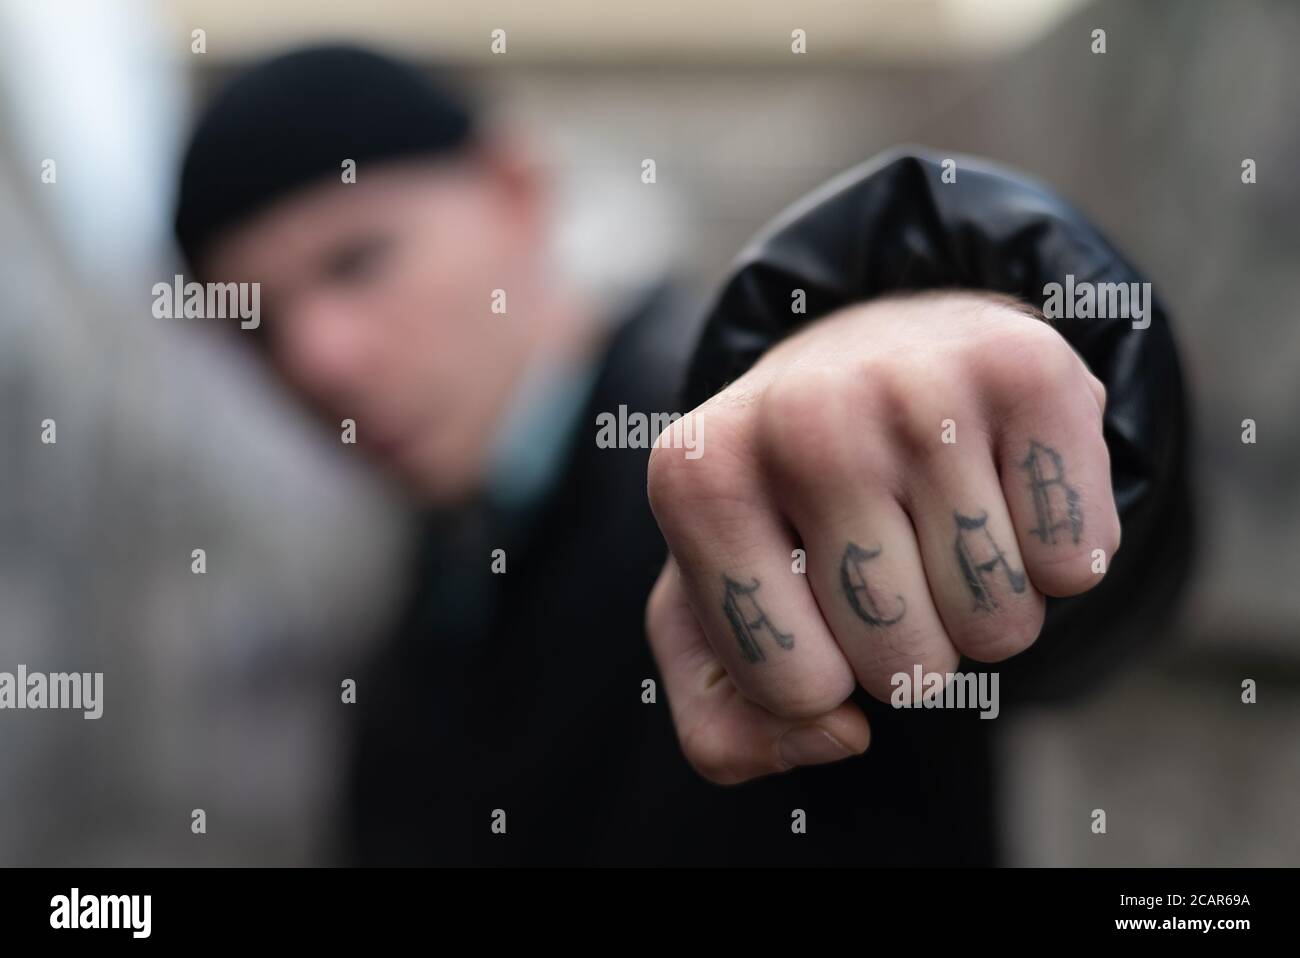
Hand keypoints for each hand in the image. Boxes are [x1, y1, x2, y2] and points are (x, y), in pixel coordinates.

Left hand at [645, 291, 1118, 784]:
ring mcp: (916, 383)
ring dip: (984, 608)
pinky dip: (1056, 558)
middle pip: (904, 663)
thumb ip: (724, 730)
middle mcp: (799, 416)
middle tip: (891, 558)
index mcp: (699, 478)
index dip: (820, 679)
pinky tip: (1006, 491)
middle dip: (910, 649)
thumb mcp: (712, 621)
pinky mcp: (1029, 368)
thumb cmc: (788, 508)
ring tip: (943, 522)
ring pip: (998, 623)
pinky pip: (1074, 562)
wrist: (879, 359)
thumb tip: (840, 734)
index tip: (810, 600)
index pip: (792, 685)